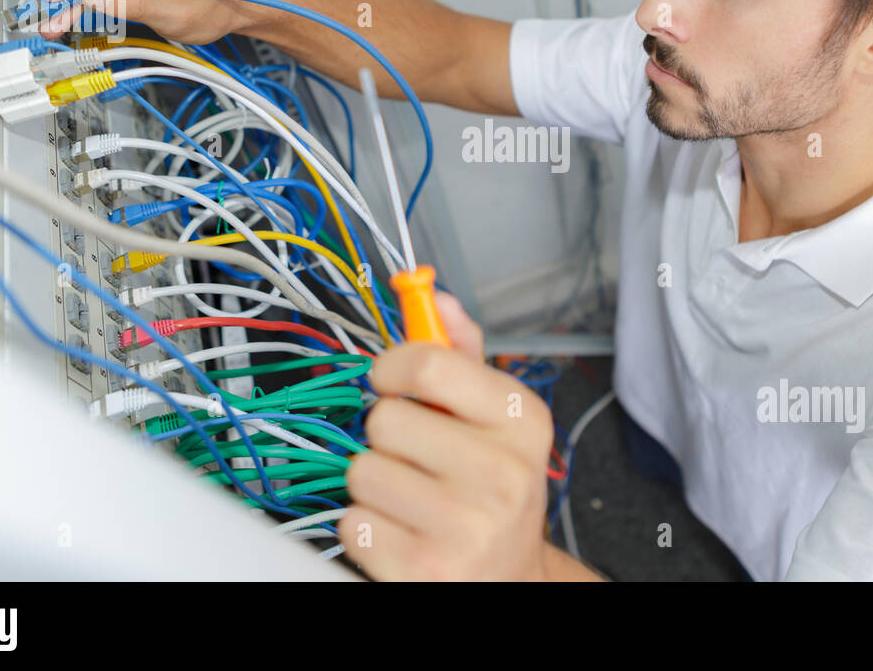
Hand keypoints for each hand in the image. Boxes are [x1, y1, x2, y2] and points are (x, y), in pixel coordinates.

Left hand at [338, 292, 554, 580]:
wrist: (507, 578)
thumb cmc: (492, 488)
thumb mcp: (493, 417)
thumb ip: (461, 353)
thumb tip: (434, 294)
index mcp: (521, 420)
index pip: (426, 363)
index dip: (390, 367)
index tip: (389, 380)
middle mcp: (504, 474)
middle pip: (384, 418)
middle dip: (386, 435)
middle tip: (416, 455)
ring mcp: (465, 527)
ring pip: (360, 470)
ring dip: (372, 483)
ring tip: (412, 497)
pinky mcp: (423, 571)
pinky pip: (351, 522)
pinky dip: (366, 526)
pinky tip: (403, 530)